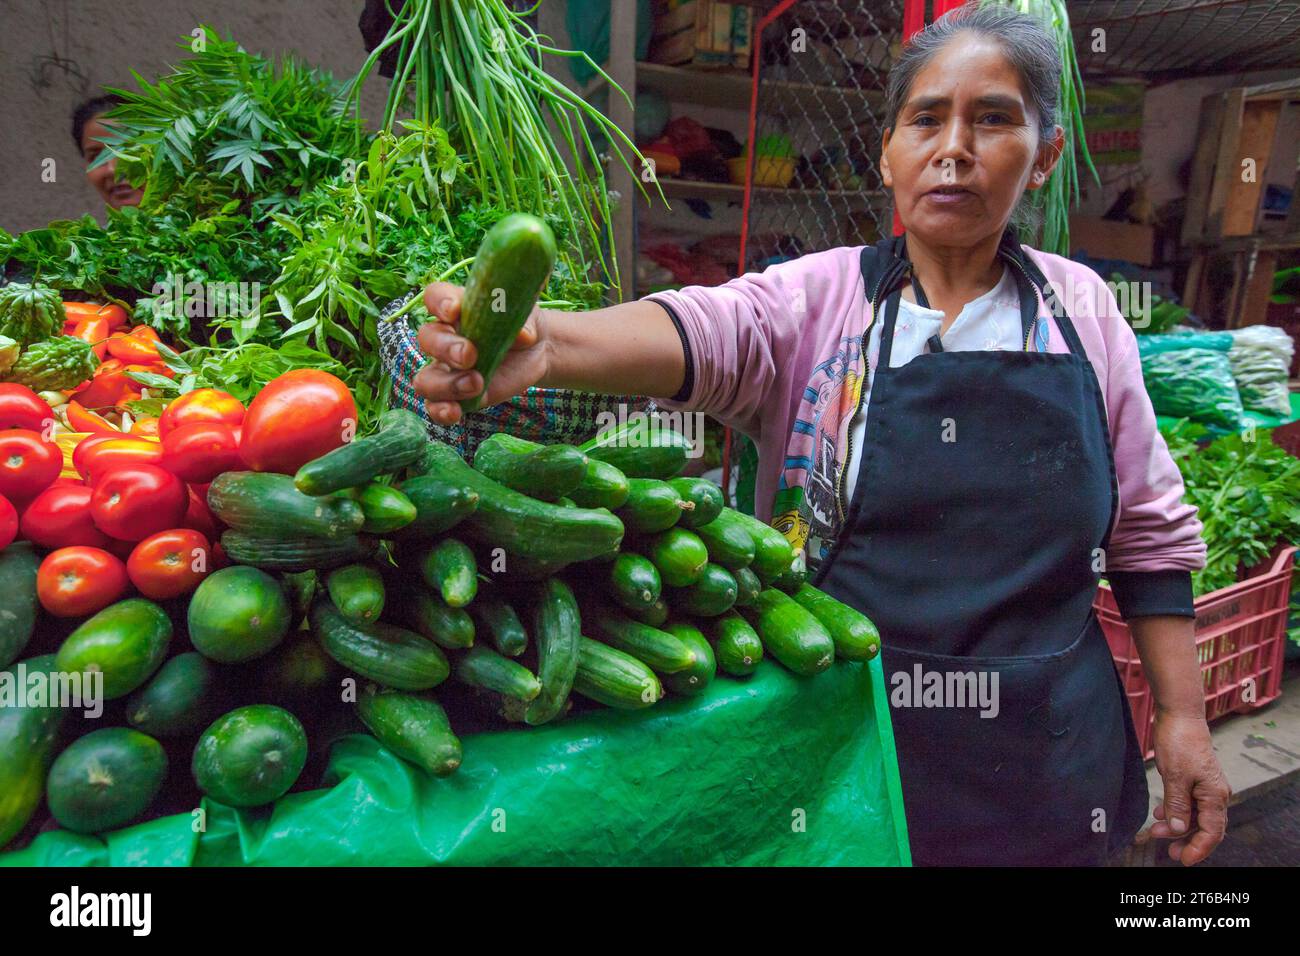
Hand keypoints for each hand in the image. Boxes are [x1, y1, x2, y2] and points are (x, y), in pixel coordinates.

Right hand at [412, 281, 550, 425]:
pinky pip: (435, 406)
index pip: (435, 296)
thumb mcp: (529, 317)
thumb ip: (525, 323)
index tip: (454, 311)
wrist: (534, 353)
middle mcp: (444, 338)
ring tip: (476, 383)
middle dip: (446, 348)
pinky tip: (455, 412)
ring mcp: (446, 369)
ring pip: (425, 379)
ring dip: (446, 384)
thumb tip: (523, 336)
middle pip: (427, 339)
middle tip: (470, 355)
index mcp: (457, 308)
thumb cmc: (523, 325)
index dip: (439, 302)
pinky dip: (441, 411)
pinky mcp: (456, 396)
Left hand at [1135, 711, 1229, 864]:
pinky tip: (1161, 814)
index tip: (1182, 858)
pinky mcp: (1194, 778)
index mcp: (1214, 795)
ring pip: (1195, 815)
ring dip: (1178, 825)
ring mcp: (1205, 786)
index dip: (1198, 849)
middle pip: (1205, 827)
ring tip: (1156, 831)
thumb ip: (1177, 804)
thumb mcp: (1175, 776)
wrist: (1180, 715)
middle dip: (1186, 840)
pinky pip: (1188, 802)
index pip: (1212, 832)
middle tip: (1167, 850)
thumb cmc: (1180, 742)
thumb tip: (1179, 829)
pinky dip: (1176, 810)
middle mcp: (1214, 793)